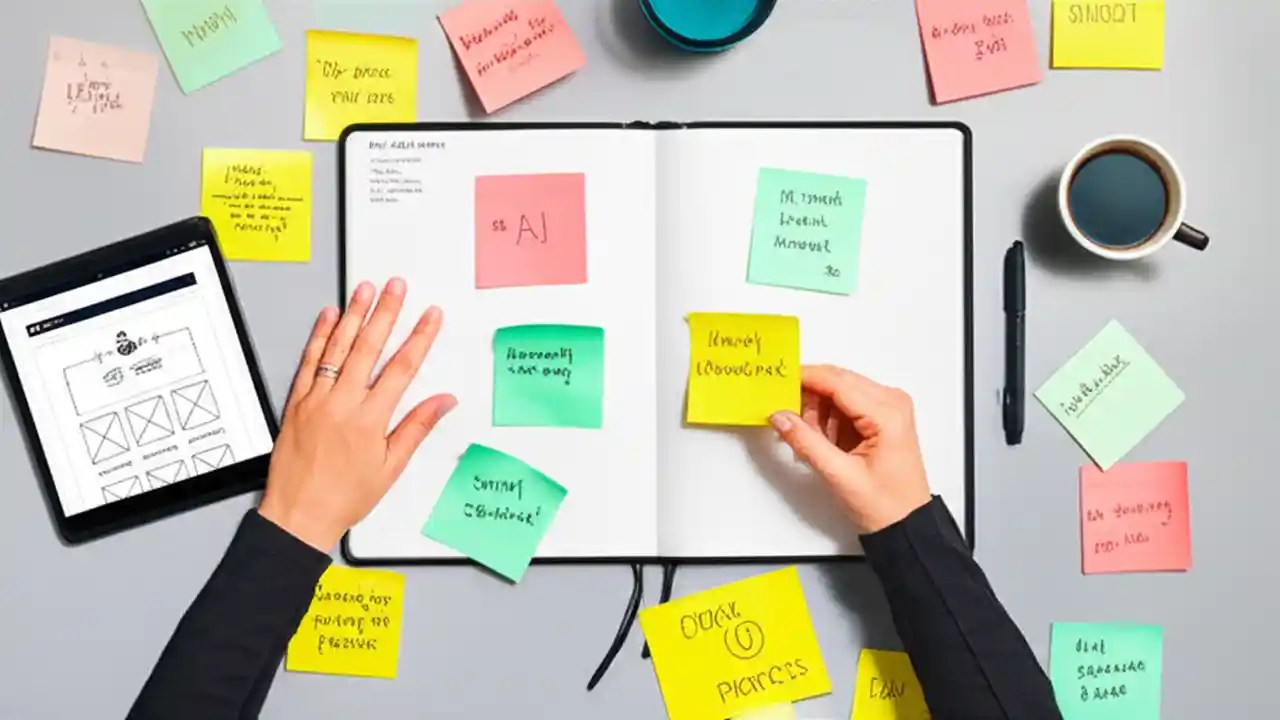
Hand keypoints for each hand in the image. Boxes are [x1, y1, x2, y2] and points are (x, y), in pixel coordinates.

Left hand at [258, 278, 456, 551]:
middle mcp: (342, 404)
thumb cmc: (343, 497)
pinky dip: (319, 336)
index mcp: (370, 420)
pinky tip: (329, 316)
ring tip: (365, 289)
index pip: (402, 368)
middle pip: (369, 347)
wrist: (297, 515)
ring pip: (338, 348)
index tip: (431, 317)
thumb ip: (417, 427)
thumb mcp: (390, 467)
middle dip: (387, 312)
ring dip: (354, 315)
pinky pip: (309, 361)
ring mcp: (316, 400)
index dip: (420, 337)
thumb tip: (443, 402)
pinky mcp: (296, 402)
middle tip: (397, 287)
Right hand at [768, 365, 930, 533]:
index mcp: (887, 413)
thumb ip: (806, 442)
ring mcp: (889, 406)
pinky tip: (825, 440)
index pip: (837, 381)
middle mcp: (892, 402)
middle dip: (809, 397)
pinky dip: (829, 417)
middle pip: (837, 380)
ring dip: (819, 410)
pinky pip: (846, 402)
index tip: (777, 381)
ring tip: (813, 440)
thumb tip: (780, 416)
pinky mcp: (882, 414)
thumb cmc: (885, 504)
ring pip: (839, 390)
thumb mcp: (839, 475)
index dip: (804, 378)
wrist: (907, 523)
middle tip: (787, 416)